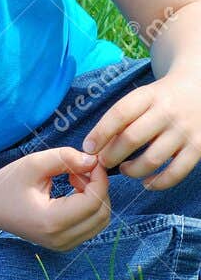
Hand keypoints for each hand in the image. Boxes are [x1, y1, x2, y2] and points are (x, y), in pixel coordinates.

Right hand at [0, 147, 110, 250]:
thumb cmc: (8, 184)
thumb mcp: (33, 163)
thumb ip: (65, 157)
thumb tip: (94, 161)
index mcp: (51, 221)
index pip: (94, 202)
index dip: (99, 178)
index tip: (91, 160)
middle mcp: (59, 239)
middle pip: (102, 213)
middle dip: (99, 187)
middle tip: (79, 170)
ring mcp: (63, 245)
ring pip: (101, 220)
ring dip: (96, 196)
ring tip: (74, 180)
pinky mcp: (65, 244)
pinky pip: (92, 225)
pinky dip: (90, 206)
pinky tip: (73, 192)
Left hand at [82, 71, 200, 189]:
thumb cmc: (162, 98)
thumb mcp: (143, 97)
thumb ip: (122, 118)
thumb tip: (94, 148)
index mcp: (149, 96)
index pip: (120, 114)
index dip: (100, 133)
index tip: (88, 148)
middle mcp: (168, 112)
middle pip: (132, 139)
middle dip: (111, 156)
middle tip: (104, 162)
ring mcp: (184, 131)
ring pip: (151, 160)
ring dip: (131, 171)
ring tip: (125, 169)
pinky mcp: (198, 147)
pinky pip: (175, 173)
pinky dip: (157, 183)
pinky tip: (146, 182)